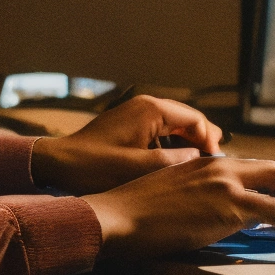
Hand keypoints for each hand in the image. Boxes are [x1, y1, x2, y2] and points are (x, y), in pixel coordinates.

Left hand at [28, 95, 223, 194]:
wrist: (57, 164)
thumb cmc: (93, 167)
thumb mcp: (138, 168)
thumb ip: (173, 162)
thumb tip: (200, 159)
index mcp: (151, 110)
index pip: (195, 119)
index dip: (211, 140)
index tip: (218, 162)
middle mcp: (145, 106)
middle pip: (187, 119)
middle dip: (203, 139)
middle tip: (216, 163)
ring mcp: (135, 114)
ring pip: (174, 125)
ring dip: (188, 143)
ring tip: (200, 165)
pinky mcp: (128, 125)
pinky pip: (159, 130)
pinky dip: (171, 144)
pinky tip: (175, 163)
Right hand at [83, 157, 274, 260]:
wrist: (119, 216)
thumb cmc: (132, 213)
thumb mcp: (168, 196)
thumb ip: (194, 197)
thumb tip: (216, 214)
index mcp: (200, 163)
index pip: (244, 167)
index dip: (265, 181)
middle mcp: (216, 166)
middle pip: (268, 168)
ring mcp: (224, 183)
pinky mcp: (229, 204)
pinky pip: (272, 209)